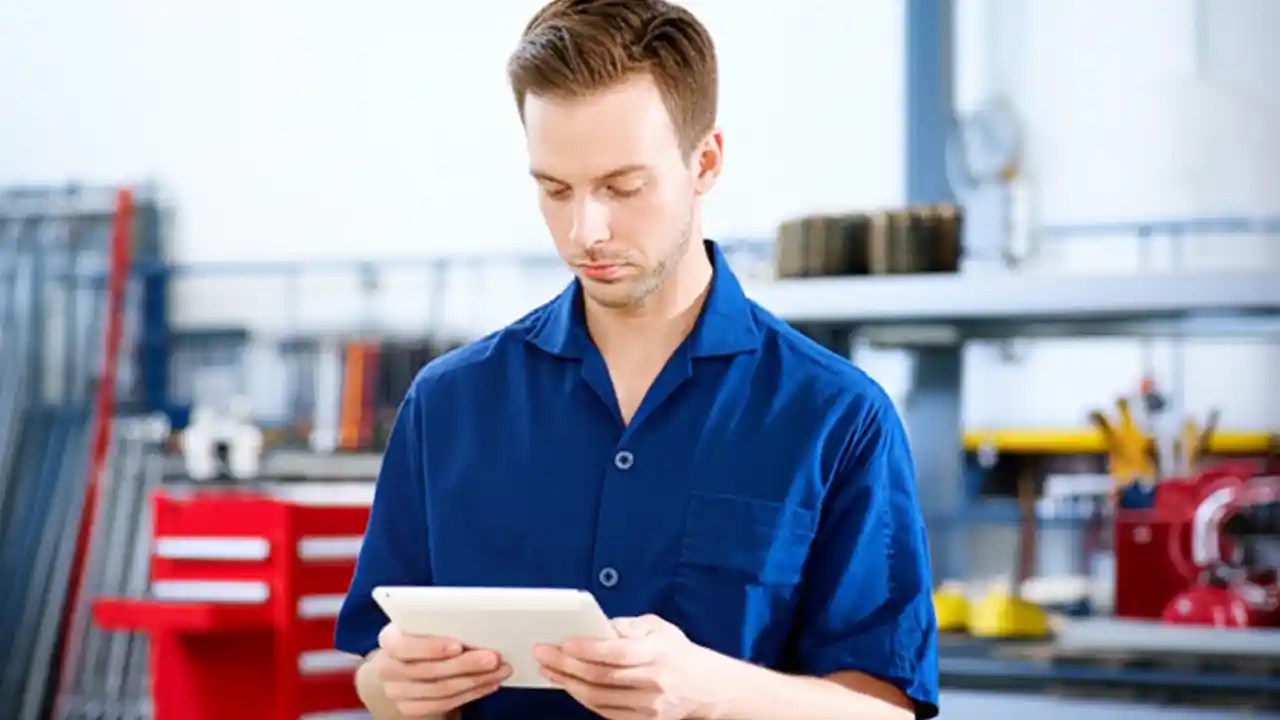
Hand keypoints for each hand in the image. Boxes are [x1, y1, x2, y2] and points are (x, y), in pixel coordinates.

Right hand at [372, 624, 511, 717]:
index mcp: (389, 640)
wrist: (406, 664)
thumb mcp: (423, 623)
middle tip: (494, 657)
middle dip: (466, 664)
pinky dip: (472, 693)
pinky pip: (446, 704)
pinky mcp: (411, 708)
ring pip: (442, 690)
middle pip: (430, 670)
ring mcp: (398, 692)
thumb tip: (474, 621)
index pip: (405, 646)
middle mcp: (388, 668)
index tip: (458, 646)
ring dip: (476, 680)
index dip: (432, 647)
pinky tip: (489, 683)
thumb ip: (440, 623)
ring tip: (500, 670)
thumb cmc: (421, 635)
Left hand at [533, 614, 731, 719]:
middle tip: (543, 653)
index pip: (616, 653)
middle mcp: (653, 682)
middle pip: (601, 677)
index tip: (563, 642)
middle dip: (566, 665)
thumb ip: (627, 627)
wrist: (709, 689)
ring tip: (549, 669)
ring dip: (567, 683)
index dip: (587, 648)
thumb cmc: (679, 653)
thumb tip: (594, 627)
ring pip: (598, 699)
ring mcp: (648, 707)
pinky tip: (568, 685)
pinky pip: (604, 712)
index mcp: (658, 653)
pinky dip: (582, 699)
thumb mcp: (659, 628)